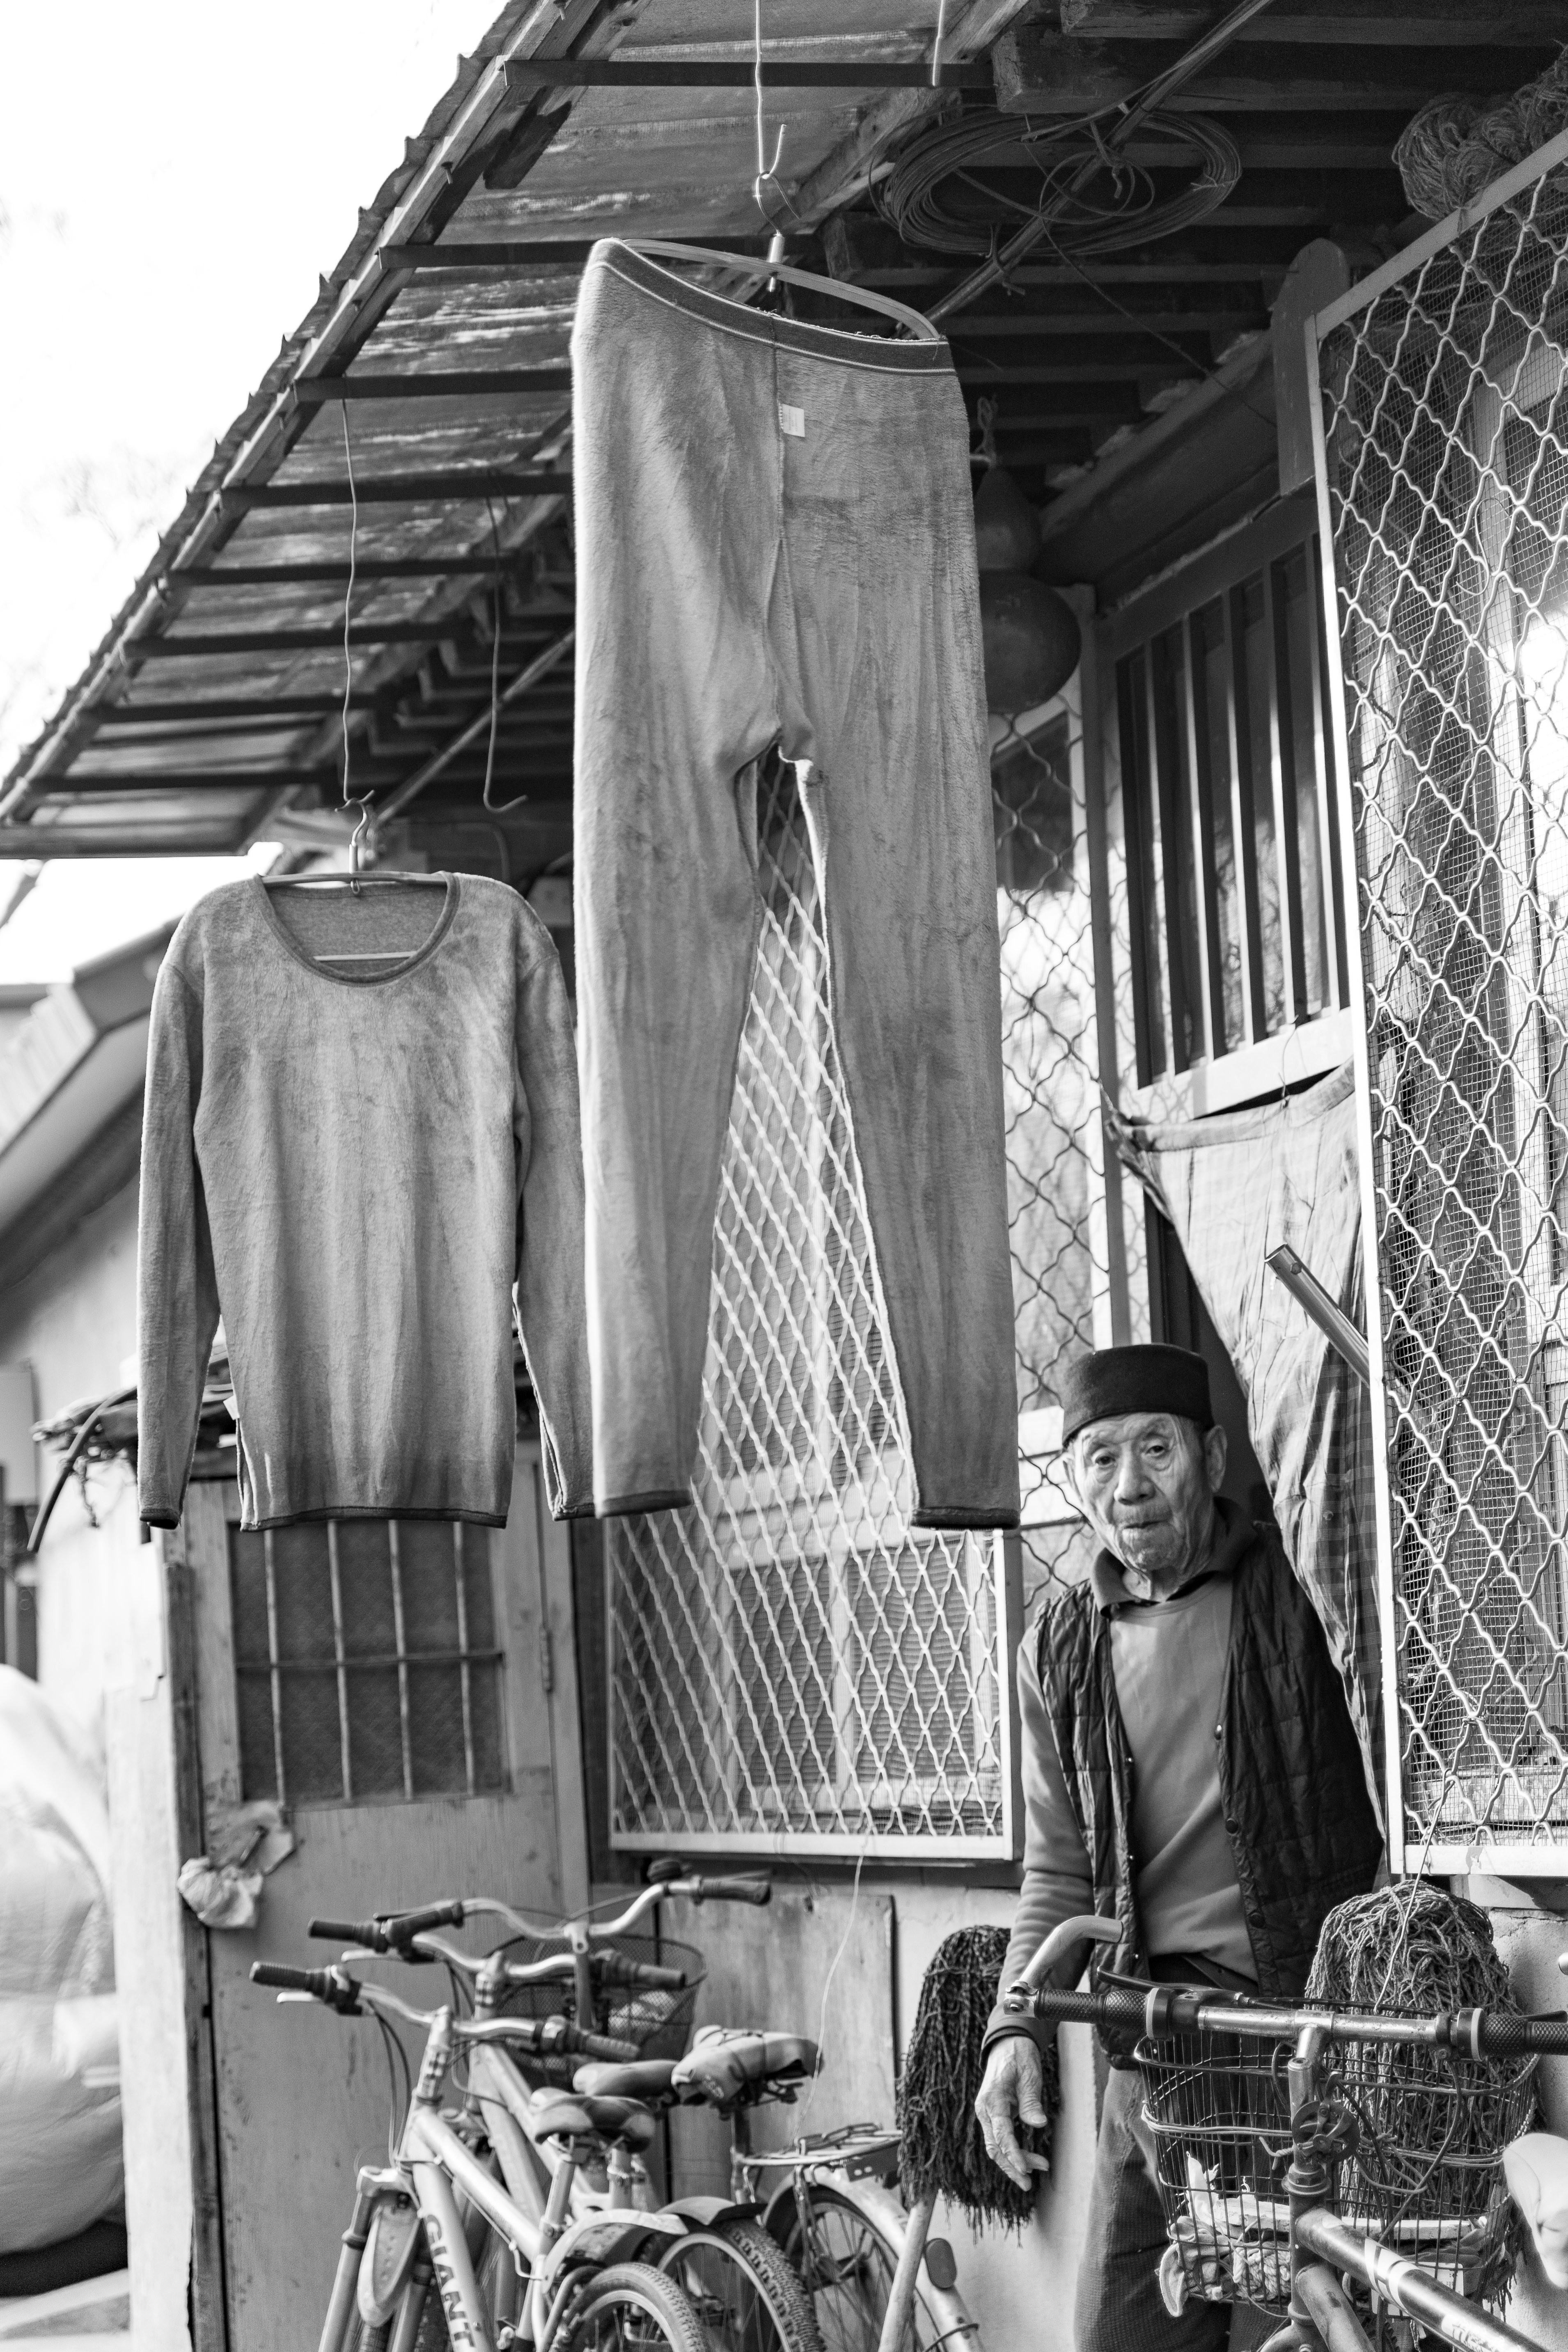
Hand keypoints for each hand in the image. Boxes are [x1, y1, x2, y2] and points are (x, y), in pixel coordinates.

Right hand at [974, 2035, 1051, 2189]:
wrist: (1007, 2044)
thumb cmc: (1019, 2057)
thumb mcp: (1029, 2075)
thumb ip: (1031, 2100)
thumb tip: (1039, 2124)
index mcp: (991, 2099)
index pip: (1001, 2134)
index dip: (1013, 2154)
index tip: (1026, 2171)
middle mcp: (984, 2109)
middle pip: (995, 2147)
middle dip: (1012, 2166)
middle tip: (1030, 2184)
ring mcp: (987, 2113)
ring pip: (996, 2146)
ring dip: (1013, 2161)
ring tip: (1035, 2172)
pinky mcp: (993, 2115)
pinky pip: (999, 2139)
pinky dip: (1011, 2151)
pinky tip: (1026, 2160)